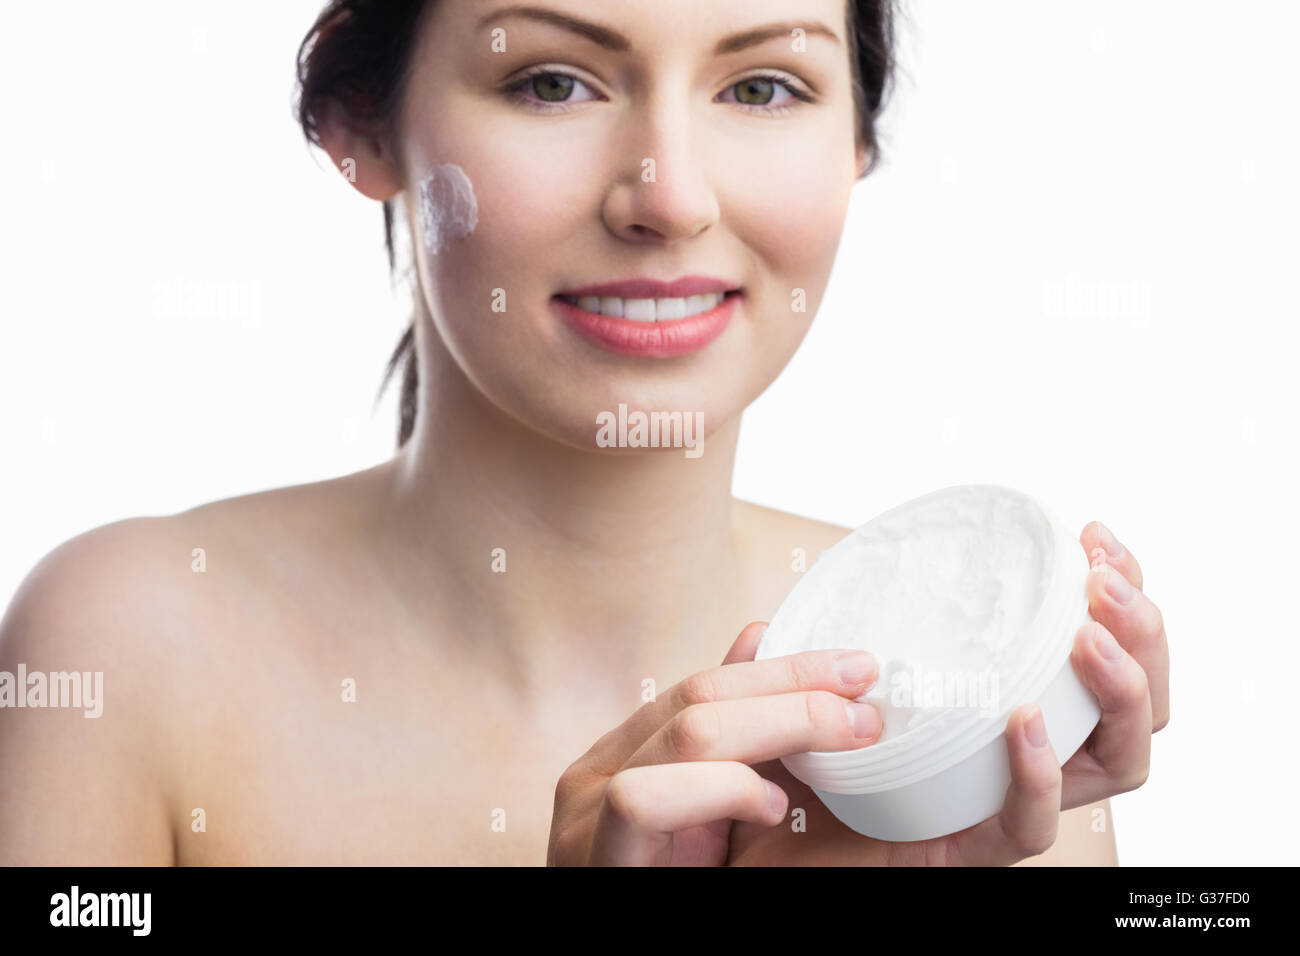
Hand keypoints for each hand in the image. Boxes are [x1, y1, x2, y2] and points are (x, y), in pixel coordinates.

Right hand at [546, 622, 883, 864]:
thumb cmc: (704, 890)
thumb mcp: (727, 813)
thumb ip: (745, 736)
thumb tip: (759, 633)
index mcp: (631, 755)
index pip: (705, 683)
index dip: (783, 666)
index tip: (858, 665)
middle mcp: (600, 774)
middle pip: (698, 695)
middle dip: (794, 688)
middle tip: (868, 704)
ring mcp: (589, 816)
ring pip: (682, 731)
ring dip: (777, 724)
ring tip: (842, 744)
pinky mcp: (596, 859)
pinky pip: (643, 800)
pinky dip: (718, 789)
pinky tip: (770, 806)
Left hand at [729, 519, 1168, 864]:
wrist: (764, 856)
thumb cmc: (797, 778)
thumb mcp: (796, 697)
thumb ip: (784, 662)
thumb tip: (763, 625)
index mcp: (1003, 703)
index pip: (1095, 650)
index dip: (1118, 593)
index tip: (1092, 538)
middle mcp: (1024, 755)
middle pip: (1132, 706)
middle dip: (1141, 634)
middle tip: (1103, 580)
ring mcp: (1007, 802)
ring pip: (1114, 762)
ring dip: (1117, 693)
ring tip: (1088, 639)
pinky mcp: (977, 846)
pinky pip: (1032, 823)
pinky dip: (1037, 772)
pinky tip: (1024, 720)